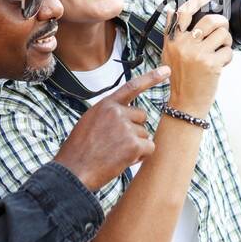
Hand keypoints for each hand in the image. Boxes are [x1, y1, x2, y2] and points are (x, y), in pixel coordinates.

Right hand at [53, 66, 169, 191]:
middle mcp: (117, 112)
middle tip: (116, 144)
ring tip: (114, 154)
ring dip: (135, 146)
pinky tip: (123, 161)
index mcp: (105, 105)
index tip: (167, 70)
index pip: (132, 87)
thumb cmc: (79, 152)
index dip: (151, 77)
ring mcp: (126, 127)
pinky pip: (149, 148)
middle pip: (142, 117)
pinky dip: (140, 157)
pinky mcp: (133, 144)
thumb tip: (127, 118)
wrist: (73, 172)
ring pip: (145, 134)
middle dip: (135, 130)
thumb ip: (108, 115)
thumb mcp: (89, 123)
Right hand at [162, 0, 233, 117]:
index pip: (184, 12)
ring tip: (221, 50)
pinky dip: (228, 57)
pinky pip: (228, 51)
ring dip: (226, 42)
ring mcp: (198, 54)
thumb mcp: (169, 54)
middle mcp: (183, 45)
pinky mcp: (211, 64)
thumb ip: (172, 33)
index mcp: (173, 40)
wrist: (185, 103)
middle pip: (210, 20)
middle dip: (222, 23)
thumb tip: (173, 9)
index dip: (198, 0)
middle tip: (223, 29)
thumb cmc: (180, 78)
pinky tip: (221, 65)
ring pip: (222, 34)